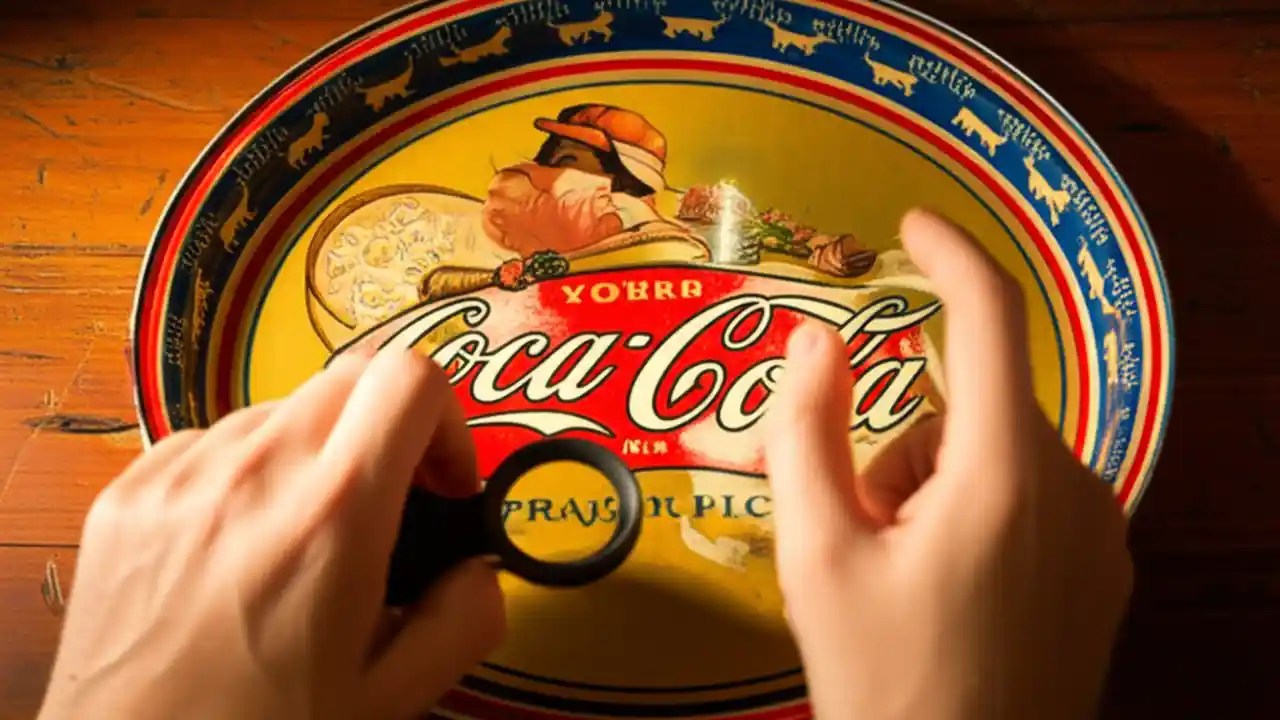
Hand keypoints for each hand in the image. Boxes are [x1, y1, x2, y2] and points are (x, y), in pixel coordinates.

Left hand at [39, 349, 504, 719]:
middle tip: (388, 504)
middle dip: (388, 429)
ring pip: (281, 411)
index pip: (410, 378)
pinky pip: (213, 443)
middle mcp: (254, 472)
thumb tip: (476, 567)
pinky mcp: (130, 490)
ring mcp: (181, 475)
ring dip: (315, 454)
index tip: (442, 482)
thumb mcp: (389, 696)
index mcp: (332, 518)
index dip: (447, 420)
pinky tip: (237, 550)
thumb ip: (464, 619)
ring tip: (302, 541)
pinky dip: (246, 475)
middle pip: (350, 378)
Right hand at [764, 208, 1132, 719]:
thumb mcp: (817, 556)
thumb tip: (814, 339)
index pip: (989, 318)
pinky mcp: (1103, 570)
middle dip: (897, 446)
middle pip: (968, 409)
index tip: (908, 223)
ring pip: (992, 457)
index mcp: (1004, 474)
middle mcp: (1073, 487)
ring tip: (893, 576)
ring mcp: (1099, 533)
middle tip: (852, 529)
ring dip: (930, 488)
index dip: (947, 254)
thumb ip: (806, 432)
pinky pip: (1027, 499)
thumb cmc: (885, 680)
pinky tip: (942, 591)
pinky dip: (973, 515)